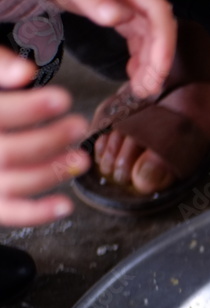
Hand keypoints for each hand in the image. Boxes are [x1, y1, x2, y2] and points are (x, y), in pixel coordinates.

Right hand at [0, 47, 89, 226]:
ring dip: (53, 173)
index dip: (30, 108)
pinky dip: (38, 213)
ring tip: (82, 158)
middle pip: (8, 152)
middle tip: (80, 125)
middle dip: (50, 140)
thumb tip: (24, 73)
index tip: (64, 99)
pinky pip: (10, 212)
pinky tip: (65, 205)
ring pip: (13, 183)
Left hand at [56, 0, 175, 96]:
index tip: (158, 72)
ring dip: (149, 64)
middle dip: (156, 61)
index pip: (159, 16)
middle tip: (148, 89)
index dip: (163, 45)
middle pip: (158, 30)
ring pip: (151, 37)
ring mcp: (133, 4)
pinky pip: (139, 37)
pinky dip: (139, 56)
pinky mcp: (125, 12)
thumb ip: (95, 2)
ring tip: (141, 88)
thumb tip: (116, 17)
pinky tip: (134, 73)